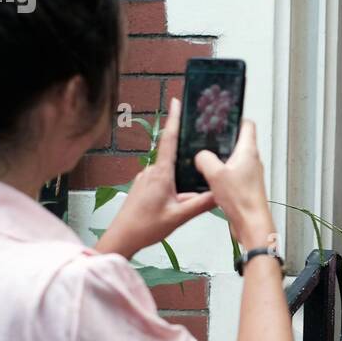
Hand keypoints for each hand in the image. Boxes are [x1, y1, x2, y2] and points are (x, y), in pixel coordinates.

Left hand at [95, 98, 216, 259]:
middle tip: (199, 152)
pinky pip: (161, 179)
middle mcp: (151, 172)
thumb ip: (201, 203)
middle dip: (186, 152)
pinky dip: (172, 183)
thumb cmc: (145, 227)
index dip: (174, 119)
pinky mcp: (142, 187)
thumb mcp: (179, 216)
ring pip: (168, 170)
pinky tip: (177, 197)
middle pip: (172, 154)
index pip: (169, 140)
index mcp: (161, 174)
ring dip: (179, 174)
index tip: (176, 102)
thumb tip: (220, 193)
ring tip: (188, 190)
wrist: (121, 238)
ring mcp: (144, 179)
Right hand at [193, 118, 275, 248]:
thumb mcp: (215, 174)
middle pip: (239, 142)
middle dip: (223, 140)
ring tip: (206, 160)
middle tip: (208, 139)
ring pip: (234, 159)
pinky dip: (222, 174)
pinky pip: (232, 174)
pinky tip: (210, 180)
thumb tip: (200, 156)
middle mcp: (252, 160)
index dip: (236, 118)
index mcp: (248, 151)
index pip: (247, 125)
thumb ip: (205, 159)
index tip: (223, 117)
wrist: (251, 223)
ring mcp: (250, 174)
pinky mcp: (245, 187)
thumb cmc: (241, 199)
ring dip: (221, 159)